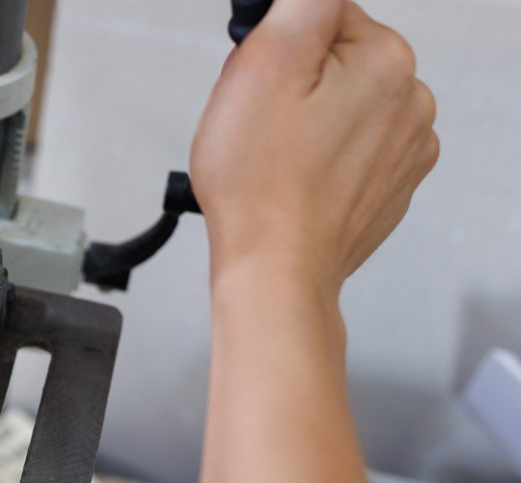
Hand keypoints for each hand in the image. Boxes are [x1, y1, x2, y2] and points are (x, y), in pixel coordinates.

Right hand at [190, 0, 437, 295]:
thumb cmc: (259, 183)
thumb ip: (301, 4)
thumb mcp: (263, 63)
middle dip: (293, 82)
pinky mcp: (391, 184)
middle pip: (335, 59)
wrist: (276, 267)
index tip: (261, 84)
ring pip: (343, 104)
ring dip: (308, 120)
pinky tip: (297, 178)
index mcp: (386, 60)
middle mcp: (411, 100)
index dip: (277, 46)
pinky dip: (323, 156)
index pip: (322, 16)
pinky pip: (352, 146)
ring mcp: (405, 147)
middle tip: (262, 124)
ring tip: (277, 156)